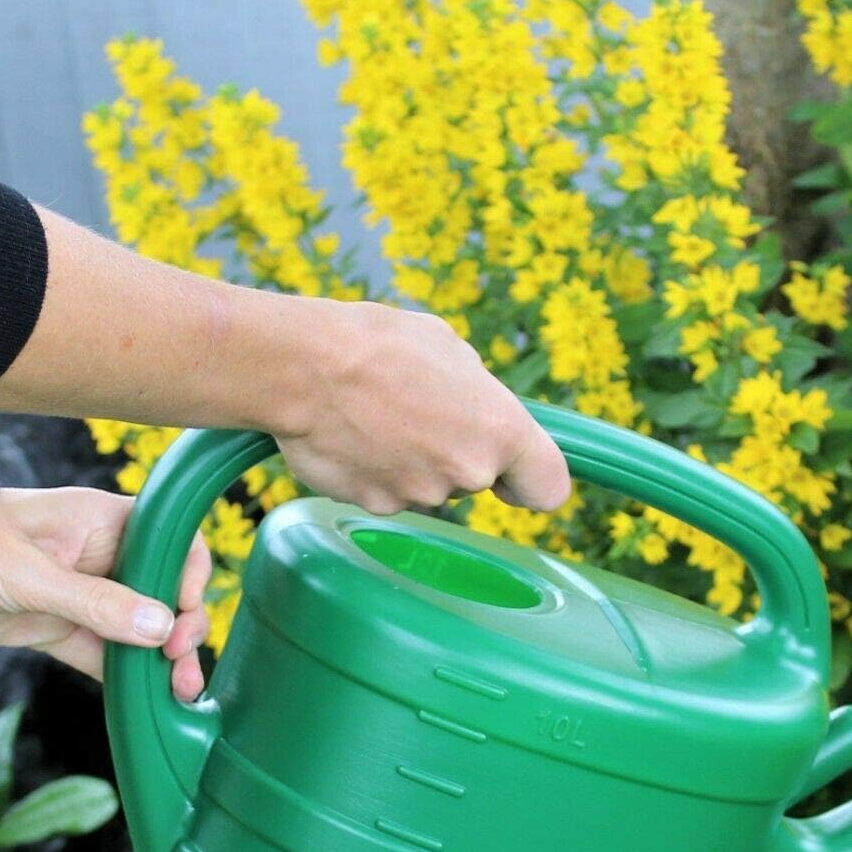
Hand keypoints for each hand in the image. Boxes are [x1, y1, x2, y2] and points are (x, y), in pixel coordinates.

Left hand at [0, 487, 209, 700]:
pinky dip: (132, 677)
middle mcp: (108, 558)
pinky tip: (151, 698)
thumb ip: (98, 602)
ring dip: (165, 661)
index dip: (188, 577)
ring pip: (145, 631)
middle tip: (179, 658)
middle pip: (168, 594)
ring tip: (183, 691)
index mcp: (106, 523)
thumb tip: (160, 628)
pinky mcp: (70, 630)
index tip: (180, 612)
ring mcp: (92, 597)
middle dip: (183, 628)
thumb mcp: (33, 574)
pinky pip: (112, 655)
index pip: (174, 543)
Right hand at [270, 301, 572, 513]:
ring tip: (377, 417)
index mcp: (502, 429)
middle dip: (453, 454)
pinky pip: (388, 493)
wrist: (303, 366)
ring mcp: (424, 495)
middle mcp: (470, 471)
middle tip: (416, 412)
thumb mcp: (450, 349)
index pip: (548, 487)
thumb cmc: (379, 344)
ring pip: (430, 488)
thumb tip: (479, 412)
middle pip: (476, 481)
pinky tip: (353, 435)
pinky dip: (374, 472)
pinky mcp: (379, 507)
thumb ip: (478, 394)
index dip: (529, 483)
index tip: (511, 479)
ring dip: (412, 462)